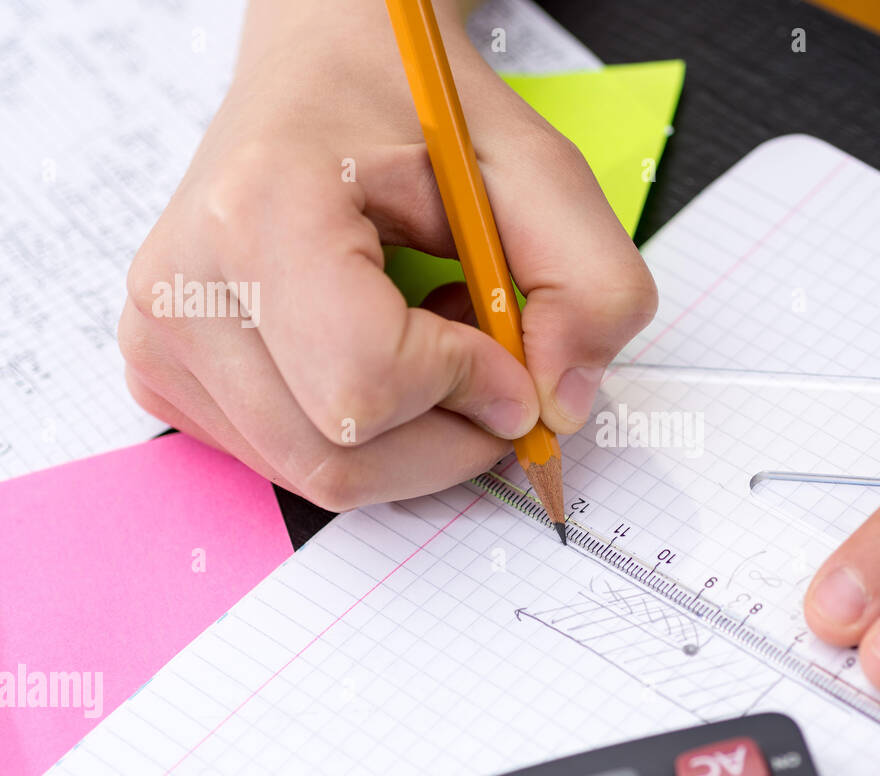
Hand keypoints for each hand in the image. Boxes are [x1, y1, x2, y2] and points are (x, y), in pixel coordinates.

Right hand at [118, 0, 654, 509]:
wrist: (317, 71)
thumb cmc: (413, 109)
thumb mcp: (536, 169)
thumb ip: (592, 284)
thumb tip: (559, 408)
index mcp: (261, 211)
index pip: (369, 382)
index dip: (468, 388)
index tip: (509, 350)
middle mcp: (184, 286)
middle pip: (340, 460)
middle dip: (448, 437)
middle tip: (490, 368)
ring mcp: (162, 341)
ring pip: (319, 475)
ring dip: (411, 437)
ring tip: (432, 341)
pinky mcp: (166, 376)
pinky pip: (291, 463)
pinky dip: (363, 439)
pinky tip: (380, 356)